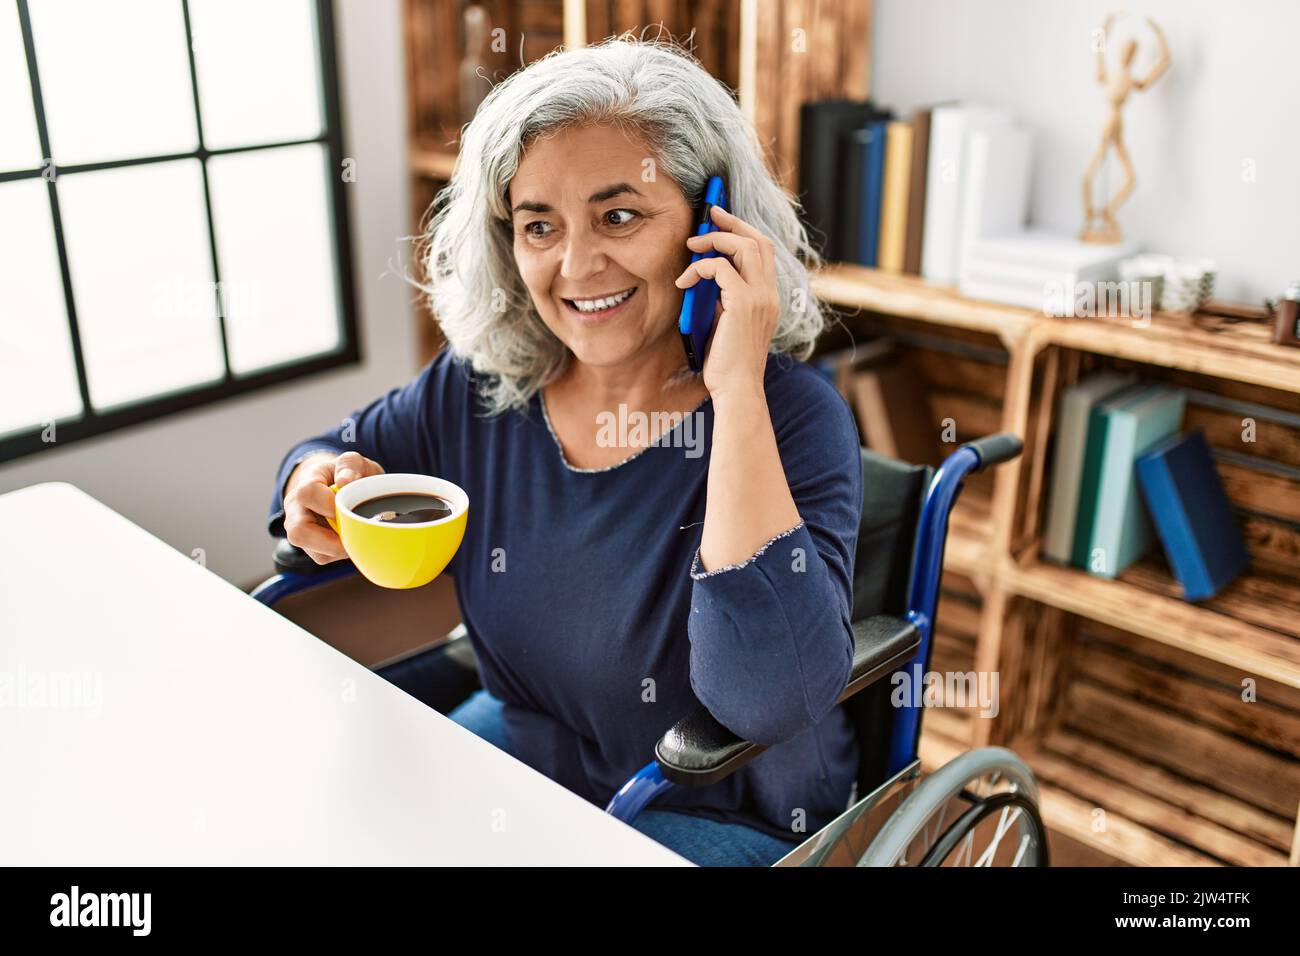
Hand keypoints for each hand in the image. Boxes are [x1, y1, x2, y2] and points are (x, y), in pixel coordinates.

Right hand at [283, 450, 384, 563]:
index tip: (349, 505)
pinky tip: (349, 537)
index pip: (307, 493)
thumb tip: (344, 482)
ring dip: (337, 548)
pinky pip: (323, 557)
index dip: (329, 504)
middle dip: (328, 539)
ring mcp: (300, 528)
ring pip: (311, 550)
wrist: (342, 486)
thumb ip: (350, 464)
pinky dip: (340, 552)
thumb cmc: (348, 474)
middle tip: (351, 531)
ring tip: (354, 534)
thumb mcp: (354, 462)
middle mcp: (296, 508)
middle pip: (297, 531)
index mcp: (306, 483)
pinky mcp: (310, 545)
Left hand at [674, 204, 779, 399]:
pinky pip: (720, 268)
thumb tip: (705, 280)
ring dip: (714, 240)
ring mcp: (760, 298)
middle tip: (709, 213)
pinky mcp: (744, 304)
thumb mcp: (726, 324)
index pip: (764, 251)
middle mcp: (769, 294)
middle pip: (758, 240)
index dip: (744, 230)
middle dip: (732, 222)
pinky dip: (699, 268)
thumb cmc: (728, 364)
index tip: (722, 218)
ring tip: (691, 245)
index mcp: (768, 298)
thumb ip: (723, 300)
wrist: (736, 389)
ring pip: (743, 247)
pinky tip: (684, 282)